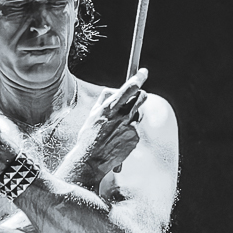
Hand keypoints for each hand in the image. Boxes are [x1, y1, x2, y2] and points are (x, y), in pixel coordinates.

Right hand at [69, 69, 146, 185]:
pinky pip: (136, 128)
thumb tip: (112, 91)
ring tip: (120, 125)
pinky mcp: (135, 137)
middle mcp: (122, 115)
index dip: (139, 77)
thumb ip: (104, 100)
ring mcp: (130, 126)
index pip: (129, 87)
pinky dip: (130, 130)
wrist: (91, 159)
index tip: (144, 72)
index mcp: (110, 107)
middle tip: (137, 96)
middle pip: (142, 97)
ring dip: (133, 114)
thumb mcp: (93, 114)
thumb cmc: (89, 137)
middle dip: (141, 94)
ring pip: (139, 113)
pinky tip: (119, 137)